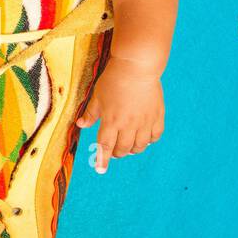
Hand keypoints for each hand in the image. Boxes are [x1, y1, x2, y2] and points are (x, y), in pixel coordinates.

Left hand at [76, 55, 163, 173]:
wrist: (137, 67)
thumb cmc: (114, 79)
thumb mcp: (98, 96)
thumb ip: (91, 113)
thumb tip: (81, 125)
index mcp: (111, 121)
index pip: (105, 146)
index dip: (102, 160)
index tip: (100, 170)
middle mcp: (128, 125)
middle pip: (122, 149)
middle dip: (116, 153)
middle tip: (114, 150)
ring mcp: (144, 122)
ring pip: (140, 146)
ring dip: (132, 149)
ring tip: (129, 145)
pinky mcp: (157, 116)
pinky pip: (155, 136)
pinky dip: (150, 140)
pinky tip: (145, 137)